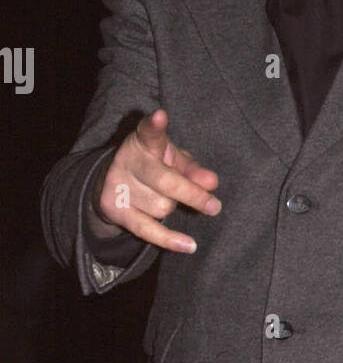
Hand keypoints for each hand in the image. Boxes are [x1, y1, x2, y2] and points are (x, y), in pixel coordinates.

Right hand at [89, 108, 220, 252]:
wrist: (109, 183)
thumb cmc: (153, 166)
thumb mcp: (172, 160)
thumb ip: (192, 169)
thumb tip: (212, 182)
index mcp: (143, 142)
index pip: (149, 133)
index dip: (154, 126)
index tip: (159, 117)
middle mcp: (127, 161)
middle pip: (165, 181)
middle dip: (192, 194)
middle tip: (214, 205)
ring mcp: (117, 185)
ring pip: (161, 207)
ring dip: (172, 207)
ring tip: (164, 198)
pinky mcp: (113, 209)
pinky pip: (147, 230)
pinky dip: (170, 240)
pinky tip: (189, 245)